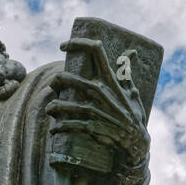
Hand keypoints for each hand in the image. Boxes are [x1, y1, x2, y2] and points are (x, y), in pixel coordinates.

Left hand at [46, 39, 148, 175]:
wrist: (136, 141)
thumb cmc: (133, 114)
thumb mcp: (132, 91)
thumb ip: (126, 72)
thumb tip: (131, 51)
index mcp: (110, 80)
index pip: (95, 51)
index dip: (77, 43)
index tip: (63, 45)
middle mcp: (101, 92)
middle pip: (71, 79)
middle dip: (57, 80)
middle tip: (52, 85)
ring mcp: (96, 110)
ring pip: (67, 105)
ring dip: (54, 107)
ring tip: (49, 109)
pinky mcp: (93, 127)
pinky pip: (70, 125)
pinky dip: (60, 127)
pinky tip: (54, 129)